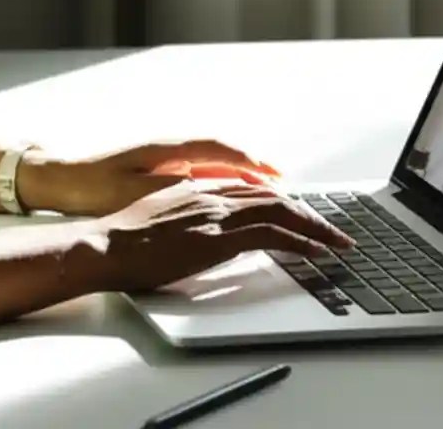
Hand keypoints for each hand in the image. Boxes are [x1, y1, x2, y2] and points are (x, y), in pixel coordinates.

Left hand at [20, 140, 281, 216]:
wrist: (61, 179)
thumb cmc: (94, 185)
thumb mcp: (135, 190)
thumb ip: (174, 189)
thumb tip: (210, 189)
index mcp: (170, 151)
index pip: (222, 151)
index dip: (251, 164)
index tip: (275, 178)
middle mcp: (174, 151)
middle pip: (227, 156)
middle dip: (258, 171)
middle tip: (286, 186)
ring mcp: (169, 161)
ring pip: (217, 166)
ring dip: (244, 178)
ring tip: (271, 191)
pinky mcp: (162, 173)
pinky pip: (205, 174)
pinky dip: (226, 183)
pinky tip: (235, 197)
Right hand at [80, 182, 353, 292]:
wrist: (105, 246)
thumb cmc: (123, 240)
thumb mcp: (160, 219)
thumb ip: (188, 218)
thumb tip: (206, 233)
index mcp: (199, 189)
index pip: (254, 191)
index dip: (284, 203)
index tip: (303, 214)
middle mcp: (213, 196)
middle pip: (274, 199)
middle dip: (309, 214)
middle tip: (333, 230)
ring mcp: (217, 215)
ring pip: (280, 213)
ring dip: (314, 228)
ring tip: (336, 242)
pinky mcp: (218, 238)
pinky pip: (271, 235)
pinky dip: (299, 242)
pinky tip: (315, 252)